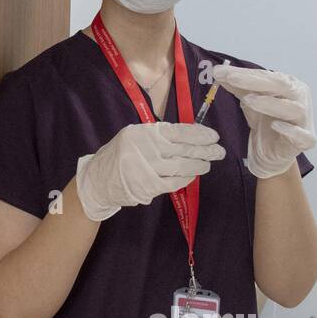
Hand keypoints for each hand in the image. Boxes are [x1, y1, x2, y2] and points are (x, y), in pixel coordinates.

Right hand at [75, 122, 224, 221]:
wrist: (97, 180)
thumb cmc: (120, 155)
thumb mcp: (134, 137)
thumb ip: (158, 136)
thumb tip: (190, 136)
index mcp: (144, 133)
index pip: (179, 131)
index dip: (199, 134)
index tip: (213, 136)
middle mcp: (146, 148)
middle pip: (184, 149)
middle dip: (205, 150)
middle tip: (219, 151)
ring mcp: (147, 168)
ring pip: (182, 166)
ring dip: (199, 165)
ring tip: (208, 164)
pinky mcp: (148, 186)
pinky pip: (174, 182)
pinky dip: (186, 178)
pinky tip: (192, 175)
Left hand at [210, 64, 315, 178]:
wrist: (270, 152)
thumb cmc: (263, 121)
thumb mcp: (248, 100)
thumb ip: (236, 85)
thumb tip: (217, 70)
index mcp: (289, 84)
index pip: (267, 76)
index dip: (245, 73)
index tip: (221, 72)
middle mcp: (300, 98)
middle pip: (282, 86)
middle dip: (256, 82)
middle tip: (232, 78)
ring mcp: (304, 119)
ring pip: (293, 109)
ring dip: (270, 104)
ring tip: (248, 100)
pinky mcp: (306, 140)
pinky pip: (301, 135)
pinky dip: (290, 130)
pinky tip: (275, 125)